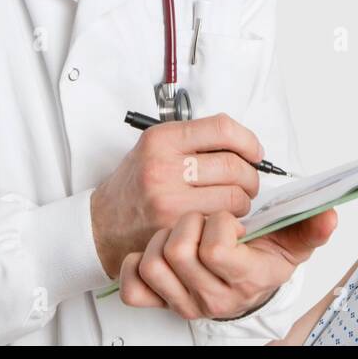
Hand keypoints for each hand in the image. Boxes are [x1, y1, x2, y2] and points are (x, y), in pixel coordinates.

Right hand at [90, 114, 264, 278]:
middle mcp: (163, 167)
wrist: (103, 224)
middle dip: (250, 176)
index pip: (223, 129)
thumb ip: (196, 142)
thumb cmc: (136, 185)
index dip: (248, 141)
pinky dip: (231, 222)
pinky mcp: (176, 229)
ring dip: (243, 201)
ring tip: (232, 203)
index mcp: (162, 139)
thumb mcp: (156, 148)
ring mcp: (169, 200)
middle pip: (234, 166)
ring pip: (235, 196)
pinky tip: (221, 219)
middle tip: (246, 182)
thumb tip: (246, 146)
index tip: (254, 153)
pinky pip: (222, 221)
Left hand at [117, 207, 337, 319]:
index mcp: (245, 280)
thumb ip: (310, 229)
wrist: (243, 291)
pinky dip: (136, 264)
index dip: (219, 222)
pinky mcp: (160, 303)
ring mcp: (184, 302)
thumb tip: (328, 215)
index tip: (229, 216)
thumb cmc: (261, 261)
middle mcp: (212, 297)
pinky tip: (154, 250)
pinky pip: (133, 287)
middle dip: (190, 220)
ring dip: (163, 237)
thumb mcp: (291, 244)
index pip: (216, 248)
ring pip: (154, 261)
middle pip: (179, 250)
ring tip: (182, 230)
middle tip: (203, 218)